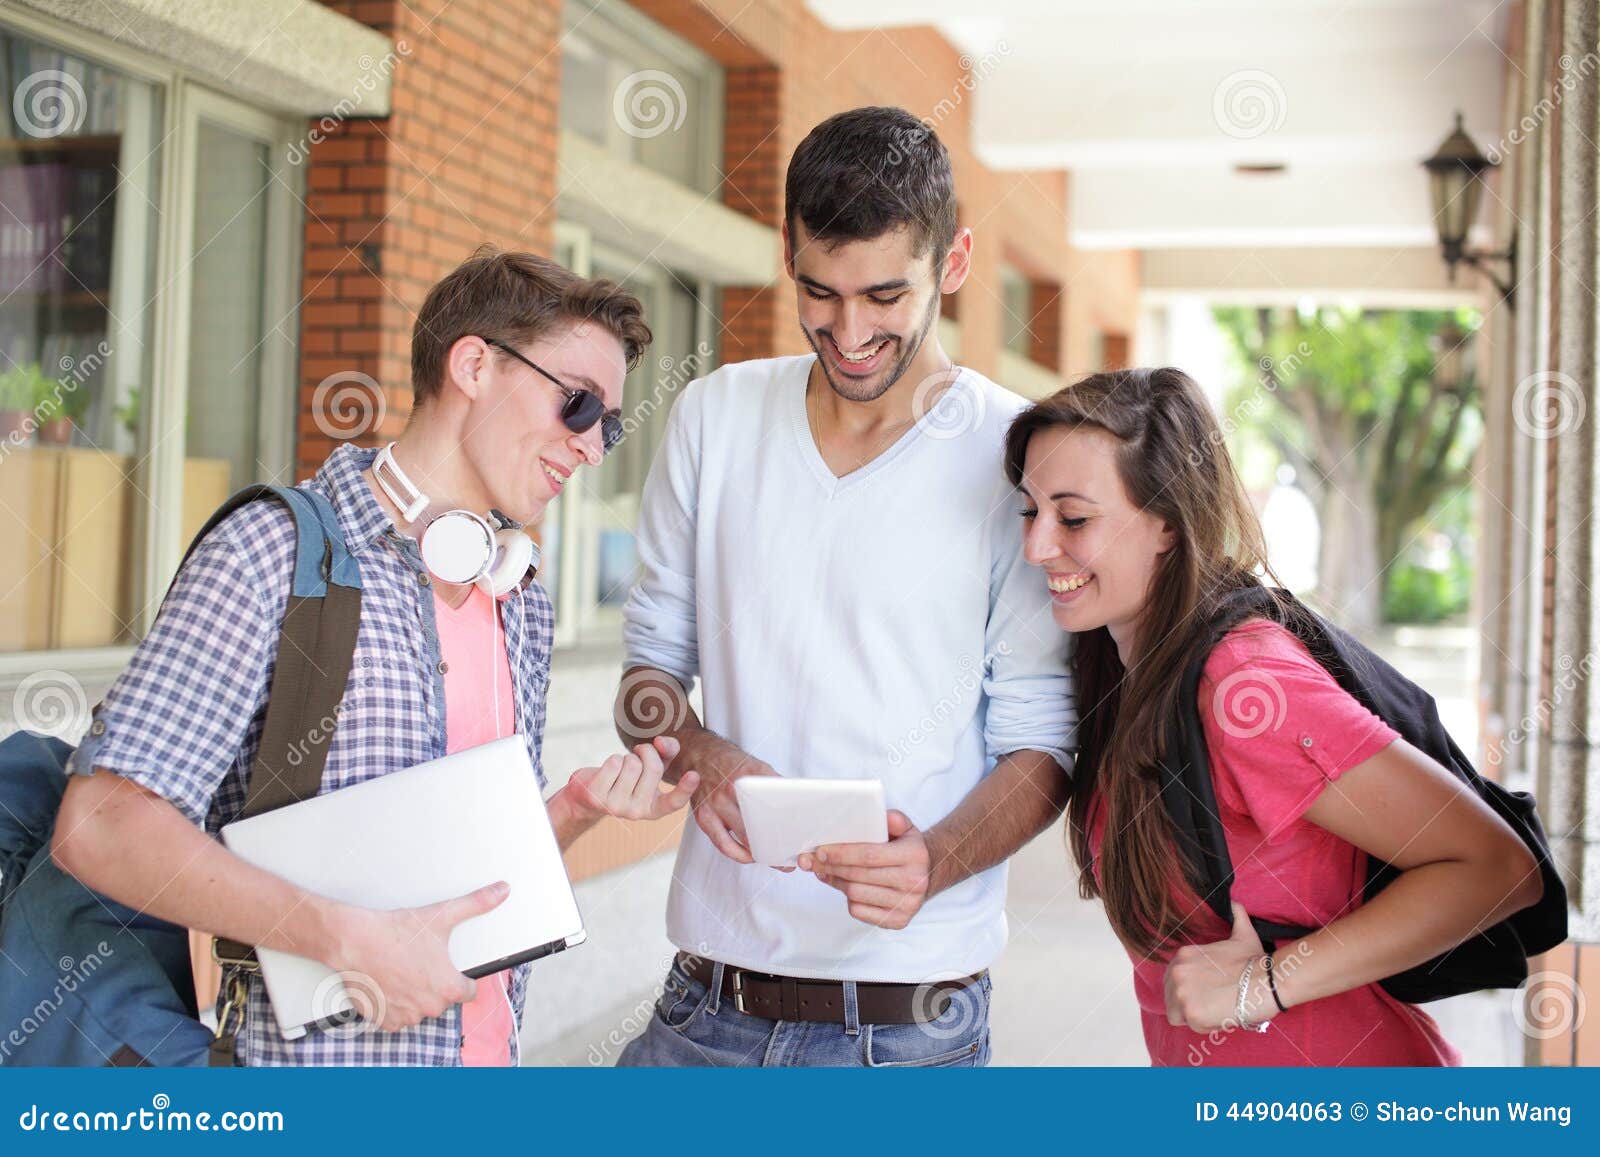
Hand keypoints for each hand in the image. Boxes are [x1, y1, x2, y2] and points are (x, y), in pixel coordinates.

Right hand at [327, 881, 509, 1031]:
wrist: (355, 941)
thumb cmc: (396, 932)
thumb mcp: (442, 915)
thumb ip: (477, 904)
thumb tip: (501, 891)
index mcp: (448, 988)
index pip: (469, 992)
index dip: (463, 979)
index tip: (454, 970)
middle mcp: (429, 1008)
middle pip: (442, 1000)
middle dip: (435, 984)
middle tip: (422, 963)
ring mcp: (405, 1016)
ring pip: (419, 1009)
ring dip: (414, 996)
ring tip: (404, 971)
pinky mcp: (383, 1019)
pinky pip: (396, 1018)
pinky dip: (394, 1005)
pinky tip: (390, 984)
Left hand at [564, 736, 698, 822]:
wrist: (587, 797)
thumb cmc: (624, 779)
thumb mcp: (648, 768)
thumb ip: (665, 754)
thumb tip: (662, 741)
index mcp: (654, 808)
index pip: (674, 802)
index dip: (686, 788)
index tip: (695, 775)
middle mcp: (637, 812)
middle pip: (653, 767)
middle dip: (646, 752)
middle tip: (637, 755)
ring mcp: (616, 807)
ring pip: (632, 763)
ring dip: (627, 757)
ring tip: (620, 768)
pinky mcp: (597, 798)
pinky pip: (614, 763)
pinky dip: (612, 759)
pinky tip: (607, 771)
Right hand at [674, 729, 782, 867]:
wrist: (699, 756)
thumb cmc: (731, 763)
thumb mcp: (757, 765)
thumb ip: (774, 784)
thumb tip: (795, 805)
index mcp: (749, 774)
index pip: (774, 802)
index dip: (787, 823)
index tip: (797, 837)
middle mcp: (731, 789)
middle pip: (759, 825)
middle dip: (775, 844)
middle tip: (788, 858)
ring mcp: (715, 804)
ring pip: (742, 837)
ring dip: (759, 853)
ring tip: (773, 860)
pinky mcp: (703, 817)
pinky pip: (723, 844)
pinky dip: (738, 854)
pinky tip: (749, 857)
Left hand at [801, 810, 932, 928]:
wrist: (929, 874)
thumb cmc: (909, 849)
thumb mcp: (906, 828)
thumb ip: (893, 819)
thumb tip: (877, 816)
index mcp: (914, 855)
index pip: (869, 855)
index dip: (841, 853)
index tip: (820, 851)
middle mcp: (914, 882)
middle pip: (859, 875)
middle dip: (831, 867)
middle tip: (813, 861)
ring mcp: (906, 905)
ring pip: (856, 894)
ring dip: (836, 882)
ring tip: (825, 871)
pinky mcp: (898, 921)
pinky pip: (860, 911)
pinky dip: (847, 898)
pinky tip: (844, 886)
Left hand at [1162, 902, 1269, 1032]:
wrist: (1267, 980)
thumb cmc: (1256, 961)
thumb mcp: (1242, 934)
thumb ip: (1235, 917)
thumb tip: (1235, 903)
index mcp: (1183, 956)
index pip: (1173, 980)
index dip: (1190, 989)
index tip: (1208, 992)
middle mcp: (1177, 972)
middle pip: (1171, 998)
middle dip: (1190, 1004)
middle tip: (1214, 1004)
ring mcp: (1182, 993)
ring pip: (1178, 1015)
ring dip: (1196, 1017)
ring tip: (1218, 1010)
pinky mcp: (1191, 1013)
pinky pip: (1192, 1027)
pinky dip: (1207, 1027)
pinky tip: (1223, 1016)